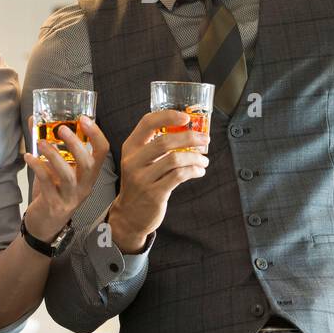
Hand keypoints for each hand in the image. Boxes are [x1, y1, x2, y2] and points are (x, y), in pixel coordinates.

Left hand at [21, 115, 109, 242]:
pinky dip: (37, 167)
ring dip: (54, 156)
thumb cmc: (53, 192)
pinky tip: (29, 157)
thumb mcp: (56, 169)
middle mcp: (84, 186)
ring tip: (41, 142)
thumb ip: (50, 147)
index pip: (102, 152)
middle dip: (76, 144)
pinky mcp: (54, 205)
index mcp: (89, 174)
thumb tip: (36, 120)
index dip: (96, 134)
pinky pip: (47, 183)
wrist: (44, 225)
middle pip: (89, 164)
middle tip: (61, 129)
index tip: (84, 119)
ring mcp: (70, 197)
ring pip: (68, 175)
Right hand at [106, 110, 209, 253]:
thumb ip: (154, 146)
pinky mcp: (154, 194)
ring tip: (204, 160)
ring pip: (175, 159)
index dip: (167, 116)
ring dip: (195, 158)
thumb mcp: (139, 161)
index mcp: (130, 147)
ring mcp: (142, 178)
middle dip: (190, 137)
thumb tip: (187, 131)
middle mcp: (133, 161)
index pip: (147, 123)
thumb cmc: (140, 183)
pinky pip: (179, 176)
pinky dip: (194, 171)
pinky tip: (199, 171)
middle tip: (205, 140)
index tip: (186, 117)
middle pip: (165, 141)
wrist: (128, 216)